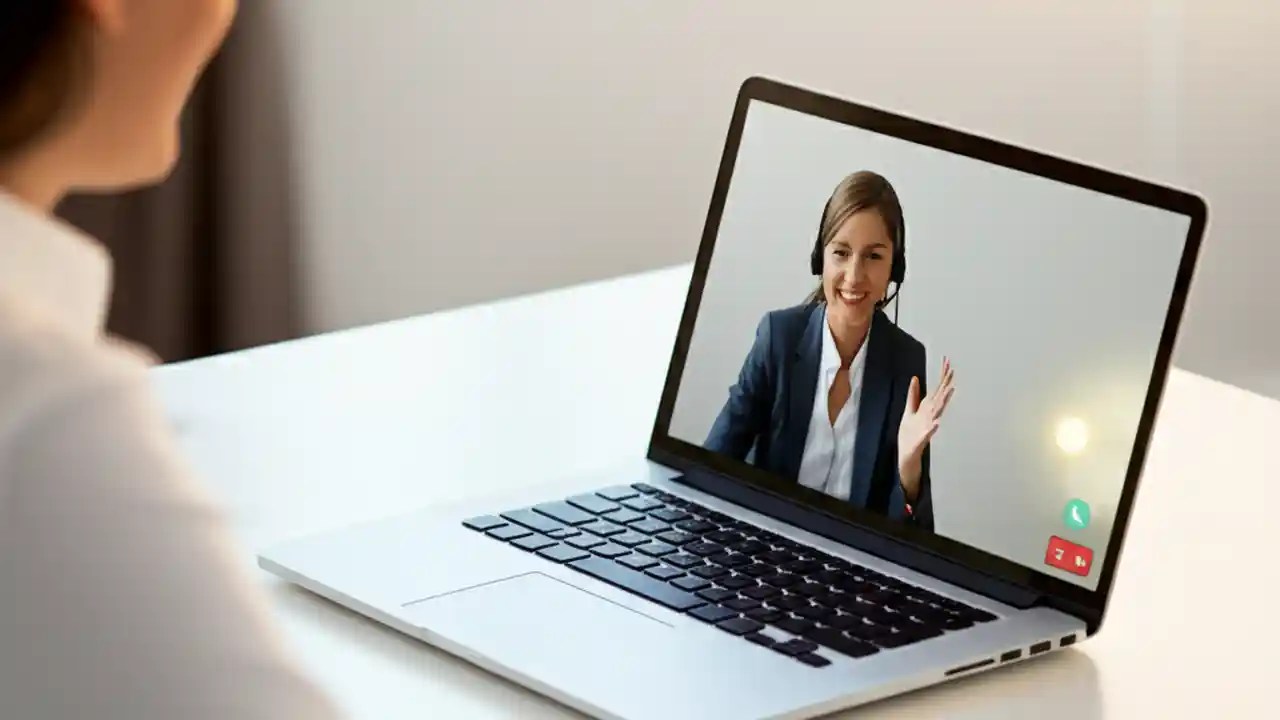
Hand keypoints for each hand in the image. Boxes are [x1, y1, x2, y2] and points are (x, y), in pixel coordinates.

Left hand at [897, 356, 955, 501]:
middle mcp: (929, 417)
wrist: (907, 457)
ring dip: (943, 403)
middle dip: (945, 385)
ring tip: (950, 391)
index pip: (936, 390)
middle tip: (953, 371)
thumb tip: (915, 377)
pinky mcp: (920, 442)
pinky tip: (937, 423)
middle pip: (938, 398)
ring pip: (936, 414)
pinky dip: (931, 429)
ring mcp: (926, 429)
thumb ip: (913, 395)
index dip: (941, 376)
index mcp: (926, 409)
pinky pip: (927, 435)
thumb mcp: (909, 412)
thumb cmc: (910, 435)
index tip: (947, 361)